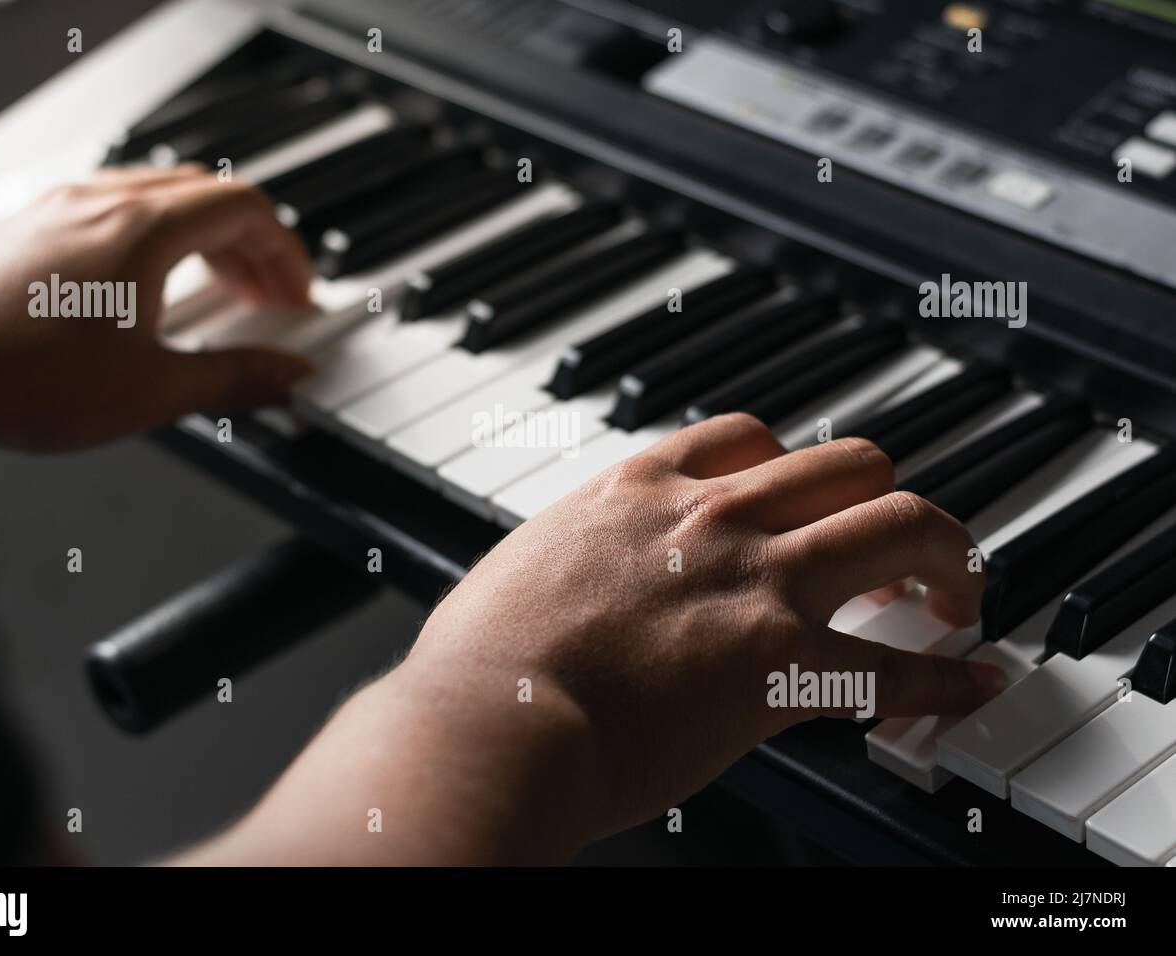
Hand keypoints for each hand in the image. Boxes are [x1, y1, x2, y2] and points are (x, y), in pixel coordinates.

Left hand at [0, 166, 312, 449]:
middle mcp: (102, 204)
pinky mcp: (32, 227)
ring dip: (206, 238)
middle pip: (208, 196)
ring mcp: (61, 209)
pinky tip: (152, 288)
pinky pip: (118, 208)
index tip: (297, 293)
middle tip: (269, 296)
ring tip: (218, 291)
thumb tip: (286, 379)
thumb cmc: (13, 377)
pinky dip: (159, 237)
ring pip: (161, 196)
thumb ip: (233, 380)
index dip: (286, 252)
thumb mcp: (150, 390)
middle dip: (252, 245)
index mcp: (143, 233)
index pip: (245, 210)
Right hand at [406, 414, 1006, 844]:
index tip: (812, 501)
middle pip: (851, 464)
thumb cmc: (487, 660)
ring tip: (957, 596)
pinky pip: (899, 666)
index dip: (798, 469)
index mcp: (646, 485)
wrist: (495, 720)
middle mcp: (716, 516)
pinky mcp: (784, 667)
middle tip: (899, 549)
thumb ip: (579, 552)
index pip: (753, 437)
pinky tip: (970, 684)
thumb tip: (577, 570)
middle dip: (889, 500)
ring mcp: (758, 583)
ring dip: (949, 558)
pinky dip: (947, 678)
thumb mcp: (529, 563)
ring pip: (902, 526)